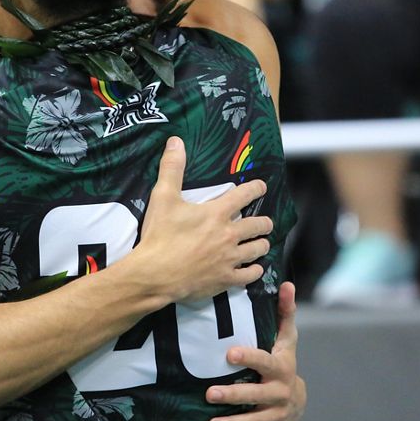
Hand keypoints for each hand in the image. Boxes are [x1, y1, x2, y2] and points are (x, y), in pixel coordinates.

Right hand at [120, 137, 271, 302]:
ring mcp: (229, 259)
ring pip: (258, 249)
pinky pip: (250, 275)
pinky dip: (255, 271)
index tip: (262, 186)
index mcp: (216, 213)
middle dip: (264, 222)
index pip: (244, 195)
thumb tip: (176, 142)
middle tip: (265, 222)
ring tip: (261, 243)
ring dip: (261, 244)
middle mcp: (228, 235)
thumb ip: (171, 168)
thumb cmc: (159, 236)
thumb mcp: (163, 198)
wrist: (154, 274)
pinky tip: (254, 269)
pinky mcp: (225, 279)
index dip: (257, 188)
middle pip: (258, 225)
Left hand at [206, 281, 305, 420]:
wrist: (298, 398)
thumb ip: (284, 312)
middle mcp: (280, 392)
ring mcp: (277, 414)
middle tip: (209, 394)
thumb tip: (286, 283)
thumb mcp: (287, 338)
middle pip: (256, 395)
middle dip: (233, 396)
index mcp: (281, 368)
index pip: (264, 361)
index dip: (249, 357)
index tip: (229, 353)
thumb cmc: (284, 361)